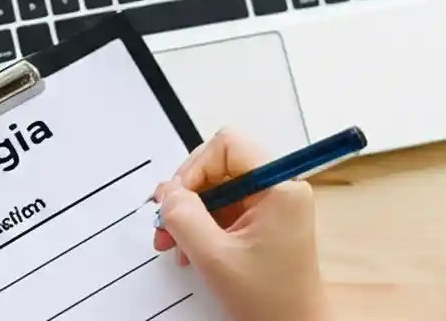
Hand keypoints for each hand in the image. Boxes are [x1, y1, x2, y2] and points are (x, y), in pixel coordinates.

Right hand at [152, 130, 331, 320]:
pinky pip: (223, 206)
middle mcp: (279, 188)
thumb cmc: (270, 301)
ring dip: (189, 212)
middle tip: (166, 221)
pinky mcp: (263, 220)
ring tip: (172, 241)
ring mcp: (272, 204)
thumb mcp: (215, 257)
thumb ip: (185, 217)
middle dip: (187, 193)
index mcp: (280, 188)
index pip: (228, 145)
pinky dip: (201, 224)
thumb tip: (167, 191)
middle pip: (219, 164)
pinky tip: (188, 247)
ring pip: (217, 186)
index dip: (195, 166)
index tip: (178, 198)